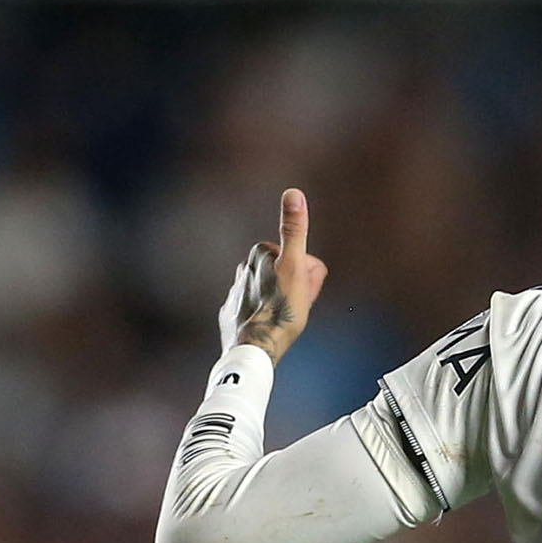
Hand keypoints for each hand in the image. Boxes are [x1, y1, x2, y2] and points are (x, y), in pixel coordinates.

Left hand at [218, 189, 328, 365]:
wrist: (254, 349)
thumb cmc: (280, 311)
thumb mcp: (296, 266)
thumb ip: (294, 229)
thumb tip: (293, 193)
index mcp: (260, 254)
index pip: (300, 259)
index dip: (309, 277)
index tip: (303, 291)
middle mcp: (244, 268)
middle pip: (286, 275)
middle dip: (297, 289)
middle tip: (296, 308)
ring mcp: (236, 292)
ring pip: (272, 292)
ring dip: (283, 303)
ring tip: (284, 320)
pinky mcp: (232, 314)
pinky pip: (255, 310)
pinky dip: (265, 316)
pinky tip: (269, 326)